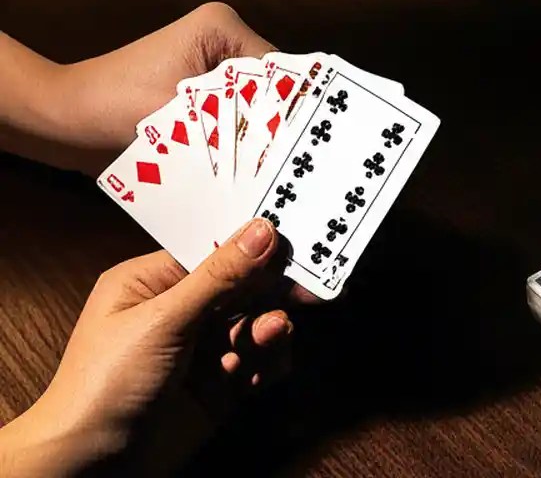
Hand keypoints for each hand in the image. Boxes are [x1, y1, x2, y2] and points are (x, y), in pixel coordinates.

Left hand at [0, 219, 291, 476]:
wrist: (89, 465)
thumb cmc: (104, 383)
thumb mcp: (162, 321)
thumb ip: (218, 277)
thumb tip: (262, 229)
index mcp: (151, 283)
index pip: (213, 252)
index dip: (254, 249)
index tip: (295, 245)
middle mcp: (178, 312)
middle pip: (241, 288)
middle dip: (270, 292)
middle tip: (308, 293)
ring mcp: (199, 351)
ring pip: (254, 326)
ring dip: (268, 331)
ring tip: (272, 336)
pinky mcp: (217, 386)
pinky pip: (257, 363)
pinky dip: (268, 364)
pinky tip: (262, 371)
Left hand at [48, 2, 271, 173]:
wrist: (66, 116)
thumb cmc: (113, 103)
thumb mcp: (186, 112)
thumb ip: (239, 117)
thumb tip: (286, 135)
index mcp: (222, 26)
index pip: (279, 72)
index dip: (285, 111)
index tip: (291, 147)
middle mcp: (223, 37)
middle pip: (268, 87)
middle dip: (267, 123)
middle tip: (272, 161)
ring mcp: (212, 61)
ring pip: (252, 103)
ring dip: (248, 133)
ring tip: (250, 163)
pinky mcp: (201, 85)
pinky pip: (232, 112)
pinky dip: (230, 136)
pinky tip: (228, 160)